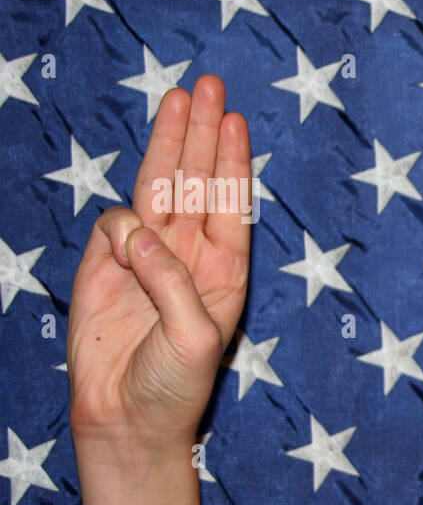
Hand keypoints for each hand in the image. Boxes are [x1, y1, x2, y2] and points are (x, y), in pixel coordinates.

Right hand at [68, 75, 251, 449]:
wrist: (125, 418)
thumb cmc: (174, 387)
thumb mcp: (193, 339)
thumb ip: (173, 284)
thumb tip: (141, 235)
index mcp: (226, 272)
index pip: (231, 204)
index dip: (231, 161)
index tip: (235, 120)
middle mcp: (191, 256)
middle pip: (198, 182)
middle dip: (203, 134)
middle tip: (210, 85)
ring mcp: (148, 257)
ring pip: (159, 188)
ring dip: (169, 143)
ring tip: (180, 98)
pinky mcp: (106, 266)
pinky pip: (114, 225)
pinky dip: (121, 226)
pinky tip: (127, 249)